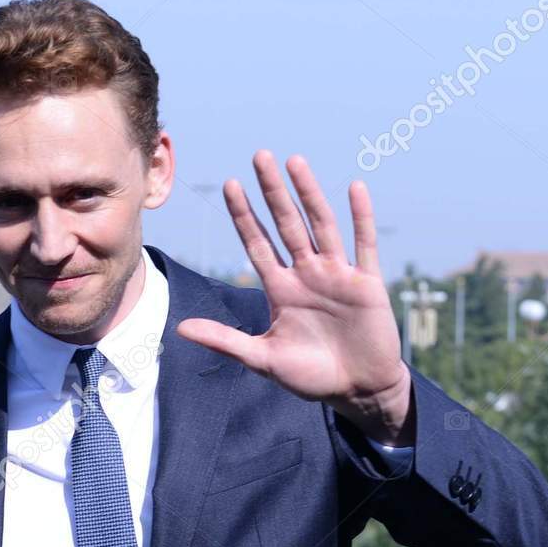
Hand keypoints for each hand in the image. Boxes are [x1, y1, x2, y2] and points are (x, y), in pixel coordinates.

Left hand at [176, 150, 413, 444]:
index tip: (230, 186)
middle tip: (260, 156)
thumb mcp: (263, 359)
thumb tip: (180, 329)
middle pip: (286, 225)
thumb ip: (225, 341)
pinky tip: (353, 189)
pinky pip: (363, 245)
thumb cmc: (311, 376)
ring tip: (295, 162)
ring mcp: (337, 275)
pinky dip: (360, 218)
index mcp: (281, 290)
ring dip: (309, 194)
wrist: (357, 390)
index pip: (258, 244)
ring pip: (321, 225)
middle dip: (272, 192)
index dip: (245, 216)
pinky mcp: (366, 284)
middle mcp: (307, 275)